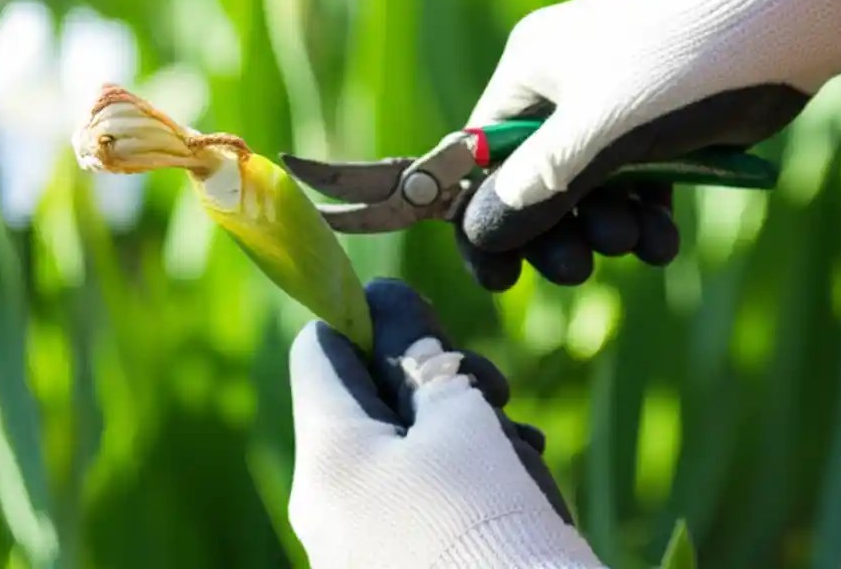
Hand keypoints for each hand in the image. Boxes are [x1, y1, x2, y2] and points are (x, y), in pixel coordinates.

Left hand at [288, 279, 602, 567]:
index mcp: (326, 457)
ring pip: (403, 456)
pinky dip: (465, 487)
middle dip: (435, 385)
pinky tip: (517, 491)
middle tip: (496, 395)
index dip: (369, 322)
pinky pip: (418, 509)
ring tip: (520, 452)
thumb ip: (417, 355)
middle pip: (367, 404)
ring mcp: (357, 551)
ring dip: (464, 435)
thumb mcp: (460, 421)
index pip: (320, 350)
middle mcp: (325, 507)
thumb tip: (382, 298)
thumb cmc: (488, 524)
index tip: (432, 330)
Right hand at [456, 0, 840, 290]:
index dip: (483, 220)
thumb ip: (537, 184)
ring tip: (640, 247)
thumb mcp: (601, 131)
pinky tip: (663, 243)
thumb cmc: (686, 60)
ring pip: (588, 187)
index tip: (502, 279)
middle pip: (533, 179)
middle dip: (556, 230)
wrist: (796, 9)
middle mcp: (562, 83)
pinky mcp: (660, 119)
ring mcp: (613, 101)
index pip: (479, 158)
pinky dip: (644, 215)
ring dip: (607, 228)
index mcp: (529, 69)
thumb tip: (478, 233)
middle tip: (577, 271)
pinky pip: (633, 182)